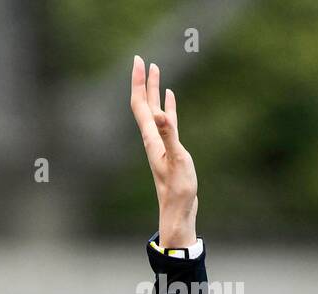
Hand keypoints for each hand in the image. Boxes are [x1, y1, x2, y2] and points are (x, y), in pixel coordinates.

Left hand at [129, 55, 197, 247]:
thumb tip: (160, 113)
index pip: (140, 104)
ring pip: (154, 110)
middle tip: (144, 60)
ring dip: (153, 90)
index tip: (140, 61)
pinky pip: (167, 121)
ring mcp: (160, 143)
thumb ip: (169, 134)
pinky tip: (169, 99)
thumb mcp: (176, 158)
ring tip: (156, 71)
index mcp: (151, 137)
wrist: (178, 210)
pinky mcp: (170, 148)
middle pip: (144, 104)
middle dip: (143, 81)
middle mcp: (152, 138)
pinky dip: (167, 107)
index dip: (139, 82)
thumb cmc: (178, 188)